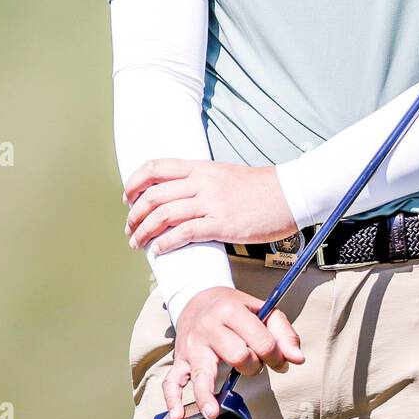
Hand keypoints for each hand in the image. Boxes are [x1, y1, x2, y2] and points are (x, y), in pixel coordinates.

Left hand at [125, 158, 298, 253]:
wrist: (290, 193)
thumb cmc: (260, 188)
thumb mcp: (224, 174)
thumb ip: (200, 181)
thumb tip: (179, 195)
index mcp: (201, 167)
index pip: (155, 167)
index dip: (135, 183)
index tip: (127, 198)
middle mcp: (202, 182)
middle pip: (154, 195)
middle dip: (134, 215)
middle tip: (129, 229)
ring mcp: (212, 203)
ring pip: (164, 215)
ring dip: (144, 232)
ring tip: (138, 244)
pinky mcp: (222, 224)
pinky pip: (185, 233)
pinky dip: (166, 243)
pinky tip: (159, 251)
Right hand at [165, 286, 303, 418]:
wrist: (199, 298)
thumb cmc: (235, 308)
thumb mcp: (262, 310)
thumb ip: (283, 333)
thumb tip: (297, 359)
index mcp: (231, 311)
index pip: (260, 340)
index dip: (276, 356)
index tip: (280, 361)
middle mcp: (209, 327)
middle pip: (236, 355)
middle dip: (253, 367)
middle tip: (255, 366)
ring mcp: (192, 345)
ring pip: (201, 371)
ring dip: (206, 394)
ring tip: (213, 413)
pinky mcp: (180, 360)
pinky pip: (171, 381)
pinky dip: (173, 399)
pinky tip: (177, 415)